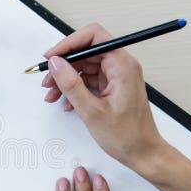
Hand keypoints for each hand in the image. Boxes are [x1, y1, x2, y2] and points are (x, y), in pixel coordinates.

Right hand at [40, 23, 164, 170]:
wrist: (143, 153)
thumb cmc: (127, 136)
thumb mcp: (92, 111)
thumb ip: (71, 84)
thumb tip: (56, 64)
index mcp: (122, 66)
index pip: (93, 37)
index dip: (69, 44)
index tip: (52, 57)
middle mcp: (121, 66)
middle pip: (86, 51)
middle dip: (64, 65)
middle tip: (48, 80)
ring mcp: (117, 76)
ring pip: (85, 66)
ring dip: (66, 79)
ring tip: (52, 95)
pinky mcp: (113, 86)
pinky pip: (89, 79)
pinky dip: (75, 88)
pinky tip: (67, 102)